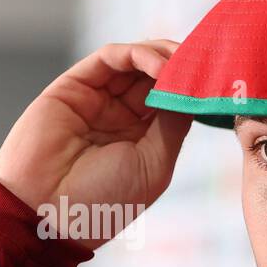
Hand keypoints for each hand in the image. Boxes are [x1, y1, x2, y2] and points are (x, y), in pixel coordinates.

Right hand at [0, 40, 191, 249]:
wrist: (46, 213)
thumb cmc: (101, 201)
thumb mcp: (153, 165)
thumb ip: (172, 123)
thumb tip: (192, 89)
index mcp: (140, 140)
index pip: (172, 99)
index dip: (194, 86)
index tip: (219, 79)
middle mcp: (119, 116)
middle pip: (157, 75)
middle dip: (184, 64)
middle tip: (206, 61)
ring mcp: (97, 99)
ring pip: (136, 61)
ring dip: (165, 54)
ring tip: (185, 61)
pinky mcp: (73, 86)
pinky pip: (109, 57)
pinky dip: (138, 53)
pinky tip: (160, 65)